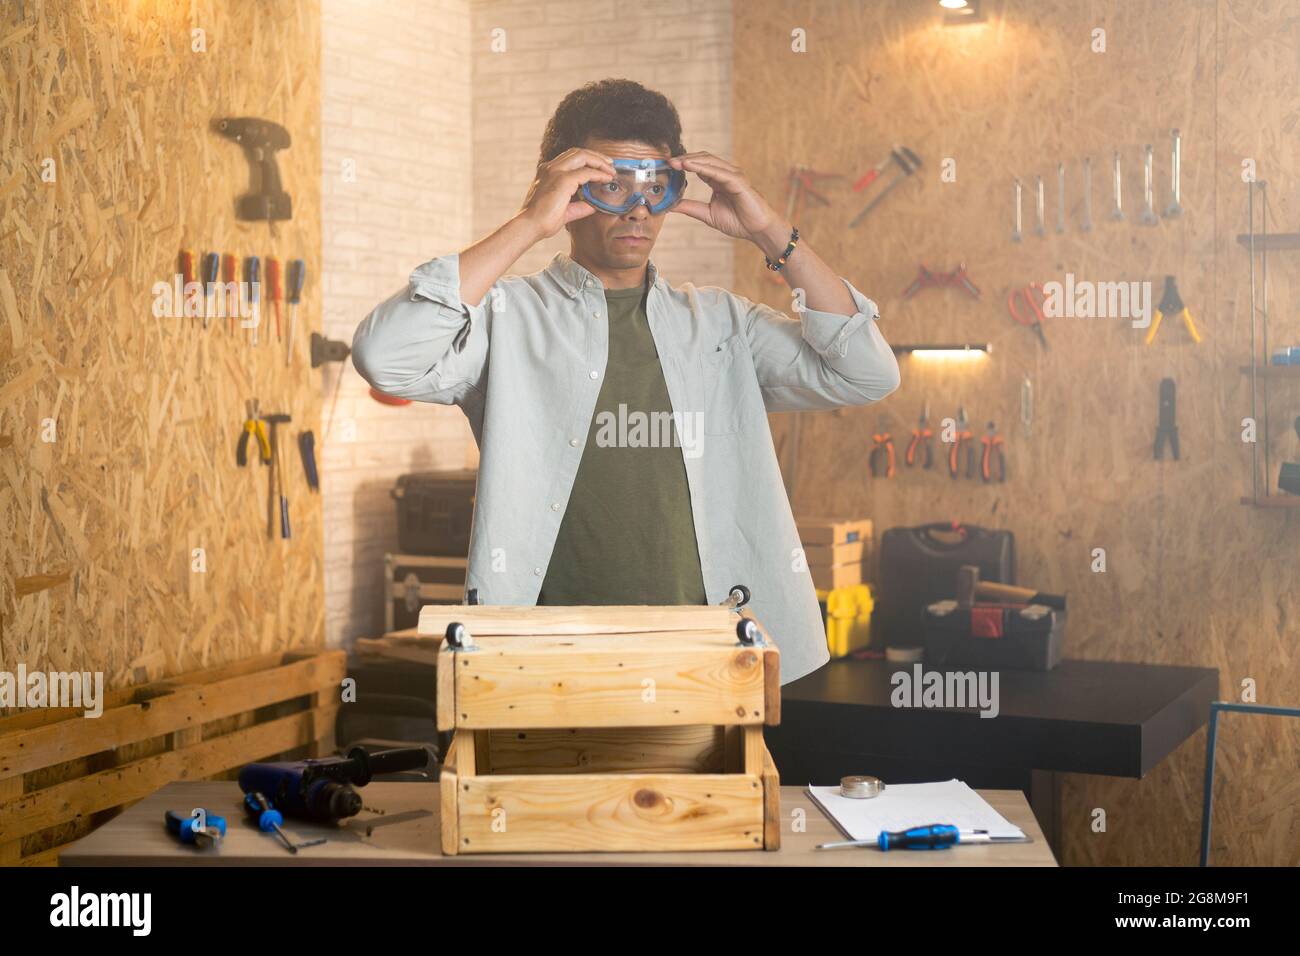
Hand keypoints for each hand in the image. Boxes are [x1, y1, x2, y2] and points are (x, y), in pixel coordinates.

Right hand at [517, 148, 615, 238]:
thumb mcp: (565, 210)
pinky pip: (586, 172)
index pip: (571, 157)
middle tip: (610, 165)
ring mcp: (556, 171)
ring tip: (611, 171)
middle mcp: (550, 167)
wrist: (530, 226)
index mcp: (547, 172)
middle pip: (578, 152)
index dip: (588, 160)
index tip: (601, 168)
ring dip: (599, 161)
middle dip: (596, 157)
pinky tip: (607, 179)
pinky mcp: (563, 180)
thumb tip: (594, 205)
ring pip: (583, 156)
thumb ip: (579, 205)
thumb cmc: (542, 221)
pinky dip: (599, 174)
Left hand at [668, 152, 790, 251]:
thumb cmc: (738, 221)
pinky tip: (690, 166)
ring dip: (691, 160)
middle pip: (702, 159)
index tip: (666, 166)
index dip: (682, 164)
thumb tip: (670, 206)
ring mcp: (733, 175)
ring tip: (675, 162)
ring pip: (709, 161)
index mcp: (717, 179)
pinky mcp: (738, 181)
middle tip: (668, 161)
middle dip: (684, 159)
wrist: (757, 230)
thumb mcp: (707, 214)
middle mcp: (725, 174)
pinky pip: (718, 172)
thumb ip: (690, 207)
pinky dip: (703, 167)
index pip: (698, 165)